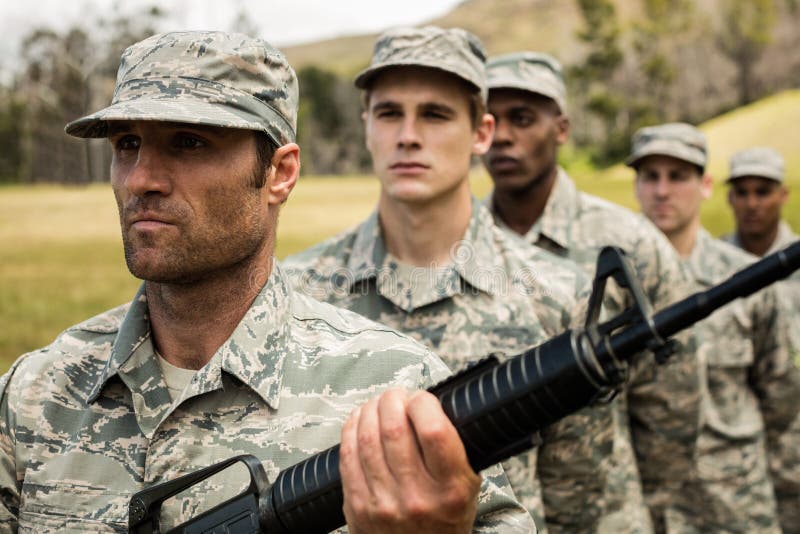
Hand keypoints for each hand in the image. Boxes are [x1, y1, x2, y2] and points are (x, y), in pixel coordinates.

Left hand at [340, 389, 480, 533]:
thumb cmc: (445, 520)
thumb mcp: (467, 487)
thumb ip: (453, 449)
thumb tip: (430, 404)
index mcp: (451, 490)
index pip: (433, 431)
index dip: (423, 403)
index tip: (422, 399)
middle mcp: (416, 498)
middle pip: (394, 429)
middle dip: (393, 400)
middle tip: (397, 396)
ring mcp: (383, 504)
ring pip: (367, 438)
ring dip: (370, 410)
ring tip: (378, 404)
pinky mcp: (357, 507)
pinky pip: (347, 456)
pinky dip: (351, 429)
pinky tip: (359, 419)